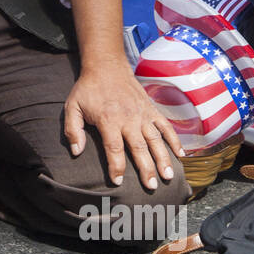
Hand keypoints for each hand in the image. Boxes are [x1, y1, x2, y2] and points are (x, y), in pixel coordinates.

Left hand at [64, 63, 183, 189]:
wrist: (106, 66)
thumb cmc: (88, 89)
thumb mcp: (72, 106)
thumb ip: (72, 129)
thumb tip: (76, 152)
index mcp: (108, 120)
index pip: (114, 148)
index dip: (116, 166)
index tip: (118, 181)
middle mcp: (128, 118)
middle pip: (139, 147)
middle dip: (146, 168)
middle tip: (152, 187)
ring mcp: (142, 114)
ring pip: (155, 139)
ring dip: (163, 158)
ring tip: (168, 176)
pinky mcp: (151, 109)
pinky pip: (166, 126)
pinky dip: (174, 140)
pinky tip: (181, 155)